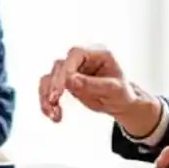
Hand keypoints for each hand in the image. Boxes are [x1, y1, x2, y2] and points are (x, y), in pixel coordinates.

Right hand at [38, 45, 161, 135]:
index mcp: (97, 53)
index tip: (64, 85)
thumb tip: (70, 80)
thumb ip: (93, 84)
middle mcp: (82, 60)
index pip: (76, 54)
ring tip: (52, 112)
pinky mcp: (65, 83)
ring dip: (47, 95)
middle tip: (54, 100)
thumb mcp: (114, 89)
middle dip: (54, 84)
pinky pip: (49, 89)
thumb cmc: (122, 92)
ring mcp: (72, 71)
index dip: (67, 68)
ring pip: (50, 77)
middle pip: (60, 66)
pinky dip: (47, 101)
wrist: (120, 103)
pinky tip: (53, 113)